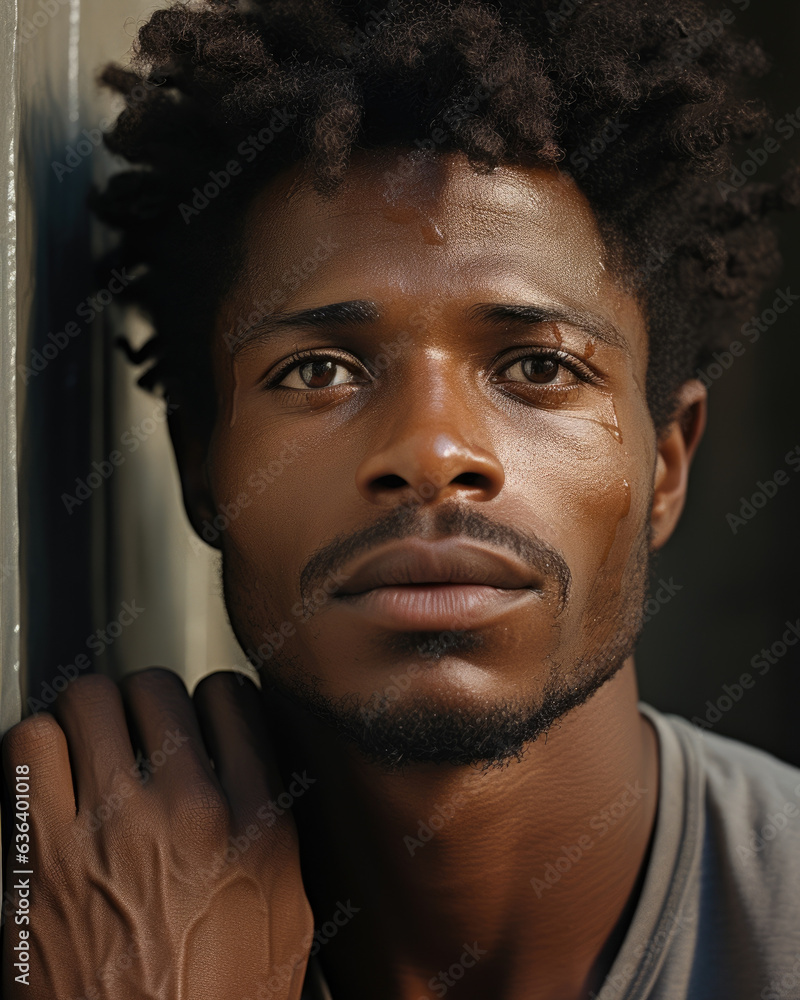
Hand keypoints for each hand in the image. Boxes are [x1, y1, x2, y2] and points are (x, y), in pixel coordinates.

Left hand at [1, 668, 314, 999]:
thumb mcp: (287, 920)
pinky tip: (46, 773)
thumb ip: (277, 831)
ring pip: (89, 698)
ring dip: (87, 715)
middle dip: (144, 702)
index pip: (231, 698)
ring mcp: (109, 823)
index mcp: (256, 820)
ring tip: (87, 743)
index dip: (209, 702)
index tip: (198, 718)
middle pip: (156, 686)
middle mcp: (187, 807)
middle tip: (136, 731)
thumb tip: (256, 768)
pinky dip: (34, 744)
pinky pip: (26, 742)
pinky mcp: (39, 849)